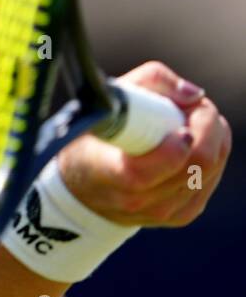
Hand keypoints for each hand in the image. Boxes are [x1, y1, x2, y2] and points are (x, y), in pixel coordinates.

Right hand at [57, 61, 231, 226]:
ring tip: (187, 120)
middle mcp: (137, 200)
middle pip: (198, 162)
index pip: (146, 171)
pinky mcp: (183, 214)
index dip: (175, 144)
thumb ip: (149, 82)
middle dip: (205, 124)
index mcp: (109, 174)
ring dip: (211, 136)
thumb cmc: (91, 139)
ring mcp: (163, 211)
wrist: (83, 189)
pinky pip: (213, 177)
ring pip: (213, 167)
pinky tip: (192, 141)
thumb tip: (195, 95)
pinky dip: (212, 153)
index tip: (179, 116)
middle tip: (190, 107)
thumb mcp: (105, 101)